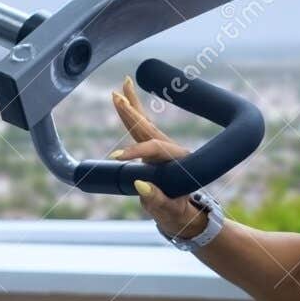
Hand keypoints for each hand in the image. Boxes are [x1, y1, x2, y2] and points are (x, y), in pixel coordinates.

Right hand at [109, 75, 204, 237]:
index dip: (135, 152)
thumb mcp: (168, 210)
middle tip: (117, 96)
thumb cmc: (175, 213)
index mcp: (178, 162)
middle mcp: (171, 150)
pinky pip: (142, 127)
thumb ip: (157, 199)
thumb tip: (140, 185)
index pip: (153, 150)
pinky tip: (125, 97)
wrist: (183, 213)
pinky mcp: (154, 148)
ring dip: (132, 106)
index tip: (116, 157)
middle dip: (132, 114)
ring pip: (145, 123)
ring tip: (121, 87)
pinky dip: (133, 113)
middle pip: (149, 129)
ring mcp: (163, 148)